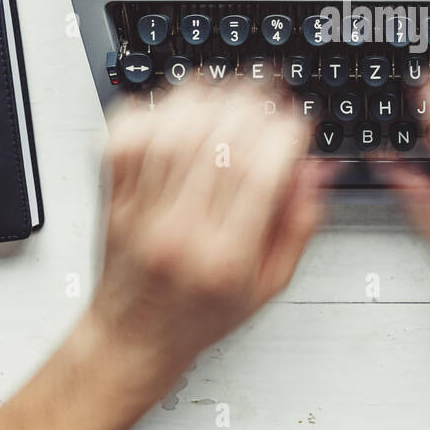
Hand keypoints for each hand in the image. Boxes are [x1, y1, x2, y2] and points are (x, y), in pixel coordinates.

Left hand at [86, 81, 329, 401]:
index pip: (260, 176)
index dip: (285, 135)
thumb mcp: (270, 284)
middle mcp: (180, 232)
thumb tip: (316, 169)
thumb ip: (298, 225)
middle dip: (252, 106)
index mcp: (225, 258)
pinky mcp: (113, 198)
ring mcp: (140, 213)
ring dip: (207, 99)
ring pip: (173, 133)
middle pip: (219, 145)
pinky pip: (128, 140)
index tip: (299, 120)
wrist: (133, 338)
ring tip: (230, 91)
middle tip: (269, 94)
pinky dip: (154, 111)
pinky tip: (179, 105)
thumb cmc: (200, 314)